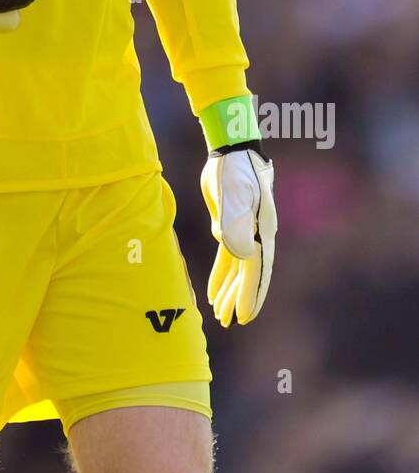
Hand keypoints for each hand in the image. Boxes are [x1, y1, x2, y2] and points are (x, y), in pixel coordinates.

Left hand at [200, 143, 275, 326]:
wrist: (231, 150)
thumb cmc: (235, 172)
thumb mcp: (235, 197)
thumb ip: (237, 225)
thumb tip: (243, 256)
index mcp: (261, 233)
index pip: (255, 271)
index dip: (250, 295)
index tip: (243, 318)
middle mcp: (256, 237)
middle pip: (247, 275)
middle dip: (238, 299)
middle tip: (228, 322)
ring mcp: (244, 232)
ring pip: (236, 270)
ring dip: (229, 291)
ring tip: (219, 315)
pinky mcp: (229, 226)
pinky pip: (226, 258)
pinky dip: (220, 275)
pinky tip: (212, 292)